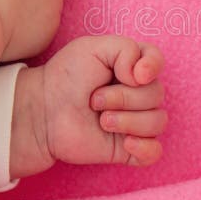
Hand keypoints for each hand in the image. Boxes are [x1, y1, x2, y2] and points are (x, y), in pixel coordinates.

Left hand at [10, 36, 167, 177]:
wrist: (42, 112)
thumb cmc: (66, 77)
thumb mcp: (91, 47)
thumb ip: (126, 48)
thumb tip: (143, 77)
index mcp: (132, 67)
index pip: (158, 62)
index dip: (152, 67)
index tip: (134, 75)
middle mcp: (138, 94)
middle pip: (157, 95)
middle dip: (124, 98)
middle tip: (94, 100)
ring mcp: (135, 122)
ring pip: (157, 122)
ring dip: (128, 121)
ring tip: (101, 121)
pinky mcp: (128, 148)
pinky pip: (155, 152)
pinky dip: (145, 147)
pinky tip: (125, 143)